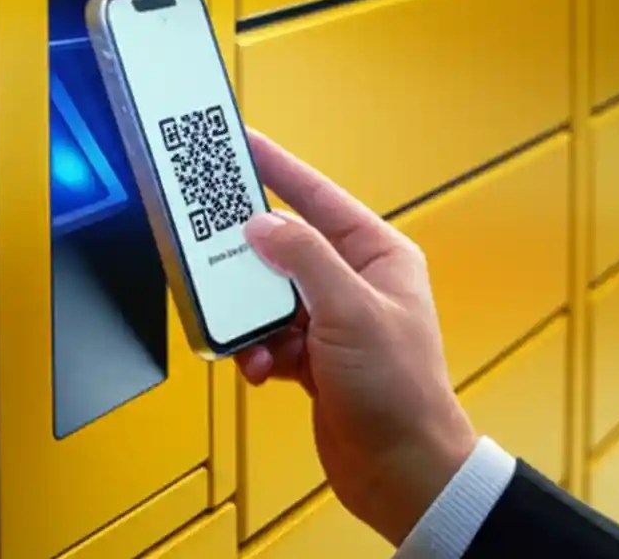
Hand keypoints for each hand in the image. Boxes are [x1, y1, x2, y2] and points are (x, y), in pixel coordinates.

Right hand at [237, 129, 476, 545]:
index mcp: (377, 256)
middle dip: (250, 263)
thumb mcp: (350, 313)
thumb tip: (264, 226)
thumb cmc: (402, 395)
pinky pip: (266, 337)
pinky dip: (258, 352)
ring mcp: (330, 320)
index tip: (241, 145)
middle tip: (216, 250)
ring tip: (256, 338)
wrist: (400, 472)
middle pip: (283, 249)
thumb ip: (303, 261)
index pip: (317, 196)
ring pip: (267, 297)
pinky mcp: (310, 355)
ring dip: (253, 321)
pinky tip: (266, 368)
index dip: (277, 168)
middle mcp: (353, 283)